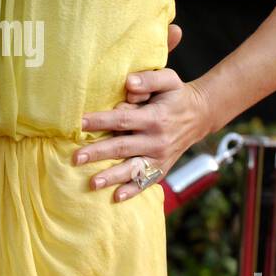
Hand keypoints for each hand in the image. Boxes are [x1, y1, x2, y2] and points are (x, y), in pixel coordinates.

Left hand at [74, 20, 209, 201]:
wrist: (200, 116)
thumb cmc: (177, 95)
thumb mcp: (169, 80)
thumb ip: (149, 79)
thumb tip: (129, 83)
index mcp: (155, 118)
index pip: (122, 121)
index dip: (100, 121)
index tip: (80, 123)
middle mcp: (157, 141)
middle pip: (122, 147)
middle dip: (97, 153)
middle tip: (76, 158)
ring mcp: (159, 157)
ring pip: (132, 169)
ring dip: (112, 177)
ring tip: (92, 183)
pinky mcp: (161, 168)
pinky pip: (146, 182)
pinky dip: (132, 190)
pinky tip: (117, 197)